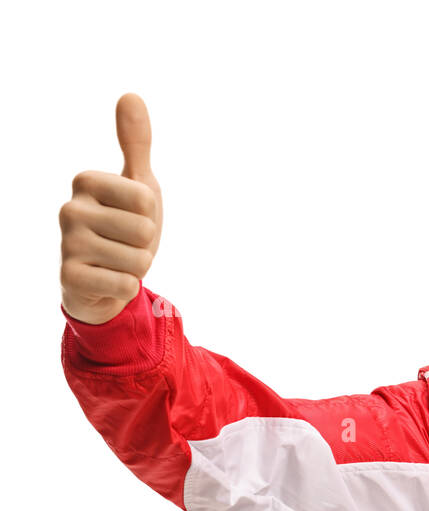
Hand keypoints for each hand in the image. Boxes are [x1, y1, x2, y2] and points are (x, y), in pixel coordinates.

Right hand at [59, 93, 163, 324]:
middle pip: (144, 229)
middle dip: (145, 243)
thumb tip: (131, 95)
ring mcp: (67, 243)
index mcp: (86, 181)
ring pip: (138, 259)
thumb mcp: (138, 185)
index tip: (132, 218)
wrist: (106, 279)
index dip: (150, 215)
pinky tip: (108, 281)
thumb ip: (136, 143)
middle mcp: (69, 208)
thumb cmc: (124, 228)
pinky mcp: (70, 277)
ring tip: (117, 262)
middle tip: (125, 244)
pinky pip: (125, 284)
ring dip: (137, 266)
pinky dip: (126, 287)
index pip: (147, 199)